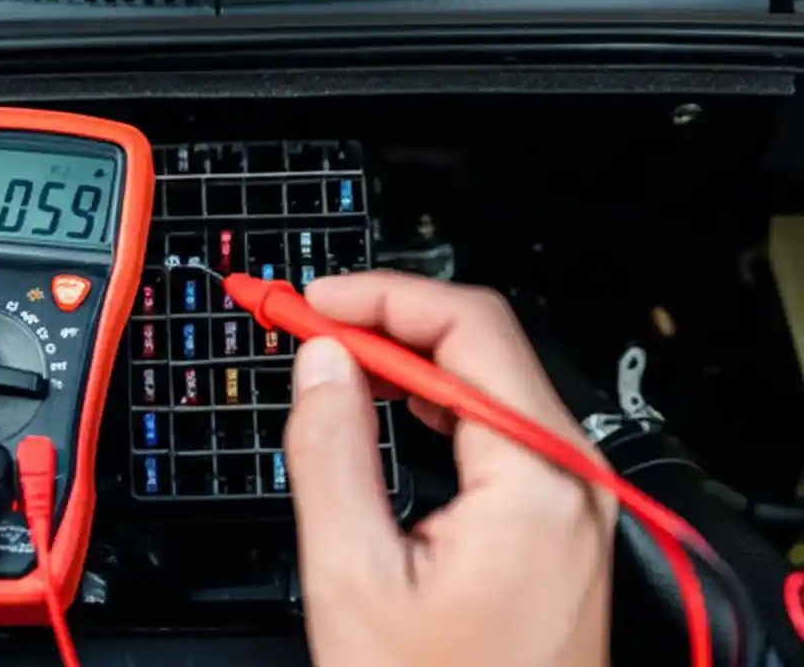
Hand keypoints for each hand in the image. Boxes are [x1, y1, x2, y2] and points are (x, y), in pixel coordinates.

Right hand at [287, 272, 616, 666]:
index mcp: (536, 482)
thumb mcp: (353, 578)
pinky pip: (493, 428)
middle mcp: (570, 481)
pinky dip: (430, 403)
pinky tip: (383, 405)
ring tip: (331, 357)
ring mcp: (569, 502)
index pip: (468, 328)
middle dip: (387, 321)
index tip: (310, 302)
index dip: (380, 298)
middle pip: (483, 345)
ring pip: (487, 382)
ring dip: (405, 359)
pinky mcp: (552, 523)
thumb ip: (331, 452)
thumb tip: (321, 363)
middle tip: (306, 324)